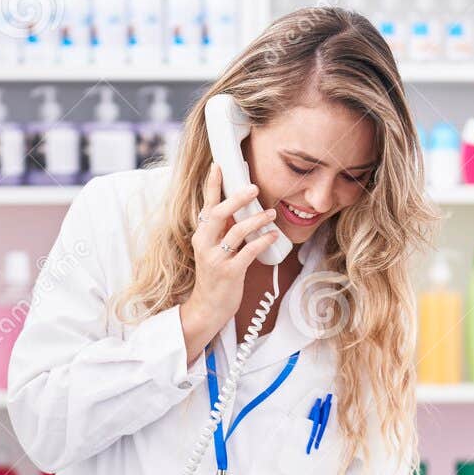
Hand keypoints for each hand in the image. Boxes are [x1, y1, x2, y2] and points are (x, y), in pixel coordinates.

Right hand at [179, 162, 281, 364]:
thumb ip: (223, 231)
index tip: (218, 166)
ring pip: (236, 231)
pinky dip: (262, 241)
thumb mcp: (214, 250)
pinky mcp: (229, 273)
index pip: (206, 206)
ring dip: (256, 220)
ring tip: (271, 213)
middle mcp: (205, 245)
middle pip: (219, 214)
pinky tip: (273, 235)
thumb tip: (241, 210)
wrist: (208, 308)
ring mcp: (216, 259)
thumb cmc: (215, 277)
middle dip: (237, 199)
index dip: (212, 186)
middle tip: (254, 188)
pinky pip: (248, 252)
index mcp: (201, 236)